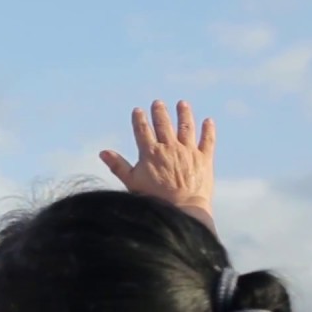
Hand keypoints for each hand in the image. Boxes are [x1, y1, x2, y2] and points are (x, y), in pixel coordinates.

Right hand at [100, 100, 216, 228]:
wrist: (182, 209)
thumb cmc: (154, 199)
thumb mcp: (132, 182)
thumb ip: (118, 166)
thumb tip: (103, 152)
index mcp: (150, 153)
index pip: (142, 130)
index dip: (139, 119)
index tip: (138, 110)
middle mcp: (170, 148)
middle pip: (164, 125)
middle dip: (160, 112)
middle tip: (158, 103)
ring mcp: (188, 152)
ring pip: (186, 127)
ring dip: (184, 114)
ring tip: (182, 104)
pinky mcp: (204, 159)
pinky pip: (207, 140)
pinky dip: (208, 130)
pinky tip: (208, 121)